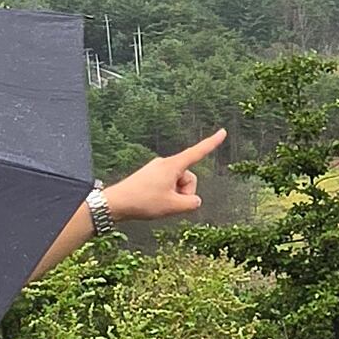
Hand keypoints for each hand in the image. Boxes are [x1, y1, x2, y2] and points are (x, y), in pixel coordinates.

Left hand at [99, 129, 226, 221]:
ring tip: (159, 204)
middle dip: (185, 193)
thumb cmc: (143, 201)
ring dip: (174, 196)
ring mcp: (157, 169)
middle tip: (169, 204)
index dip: (212, 143)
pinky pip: (167, 186)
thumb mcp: (173, 206)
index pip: (197, 152)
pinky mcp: (151, 176)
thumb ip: (191, 203)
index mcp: (173, 166)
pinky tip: (153, 202)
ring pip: (178, 184)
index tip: (222, 132)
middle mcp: (165, 163)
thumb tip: (194, 201)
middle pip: (188, 178)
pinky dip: (166, 196)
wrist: (116, 203)